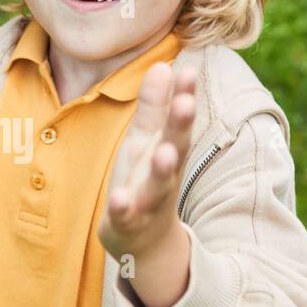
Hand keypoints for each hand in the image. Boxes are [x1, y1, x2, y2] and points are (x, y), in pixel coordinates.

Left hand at [97, 61, 197, 263]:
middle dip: (180, 126)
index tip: (188, 69)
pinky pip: (126, 215)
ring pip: (158, 184)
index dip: (183, 95)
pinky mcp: (129, 222)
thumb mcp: (146, 141)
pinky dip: (122, 207)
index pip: (177, 120)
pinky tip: (118, 197)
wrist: (144, 241)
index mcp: (167, 149)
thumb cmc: (144, 180)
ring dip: (162, 168)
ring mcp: (148, 200)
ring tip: (164, 151)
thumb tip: (163, 65)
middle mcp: (164, 174)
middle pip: (176, 148)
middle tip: (186, 102)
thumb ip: (154, 106)